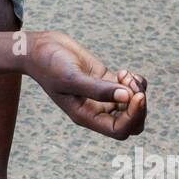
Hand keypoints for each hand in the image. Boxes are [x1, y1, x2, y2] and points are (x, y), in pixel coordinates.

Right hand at [25, 30, 146, 139]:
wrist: (39, 49)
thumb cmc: (49, 65)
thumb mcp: (71, 78)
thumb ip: (99, 90)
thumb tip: (127, 97)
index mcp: (86, 116)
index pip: (119, 130)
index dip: (133, 116)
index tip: (135, 95)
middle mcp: (96, 110)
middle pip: (131, 122)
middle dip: (138, 105)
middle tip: (129, 82)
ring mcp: (103, 96)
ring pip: (133, 104)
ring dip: (137, 89)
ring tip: (124, 74)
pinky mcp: (106, 80)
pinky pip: (131, 89)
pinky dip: (135, 81)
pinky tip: (124, 72)